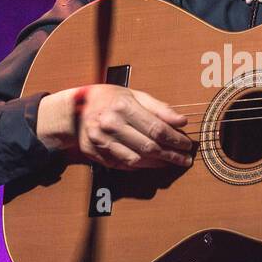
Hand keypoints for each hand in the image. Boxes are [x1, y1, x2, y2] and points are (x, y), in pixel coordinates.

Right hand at [36, 85, 194, 170]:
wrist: (73, 109)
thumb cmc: (108, 99)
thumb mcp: (134, 95)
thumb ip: (159, 108)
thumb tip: (181, 121)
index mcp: (122, 107)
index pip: (157, 128)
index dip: (176, 139)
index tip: (187, 144)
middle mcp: (110, 125)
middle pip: (149, 147)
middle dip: (171, 155)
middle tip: (185, 159)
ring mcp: (101, 141)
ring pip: (137, 160)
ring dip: (158, 164)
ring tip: (171, 162)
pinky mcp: (95, 154)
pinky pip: (123, 165)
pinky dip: (140, 166)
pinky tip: (152, 163)